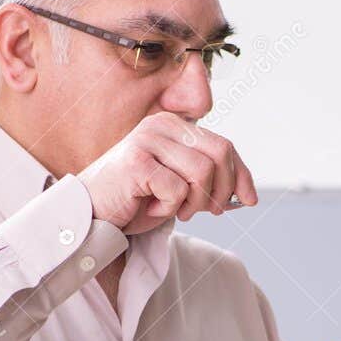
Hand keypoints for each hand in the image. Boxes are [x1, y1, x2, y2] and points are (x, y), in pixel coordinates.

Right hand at [80, 111, 257, 234]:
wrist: (92, 214)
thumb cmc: (135, 201)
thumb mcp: (179, 186)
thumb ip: (207, 179)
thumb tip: (246, 194)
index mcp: (173, 125)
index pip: (223, 145)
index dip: (241, 175)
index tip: (249, 200)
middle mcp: (160, 125)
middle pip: (220, 154)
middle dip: (221, 190)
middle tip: (208, 211)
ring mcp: (147, 140)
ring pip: (202, 172)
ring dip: (194, 202)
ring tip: (176, 210)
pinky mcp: (136, 161)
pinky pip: (176, 189)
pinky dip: (169, 208)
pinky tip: (150, 207)